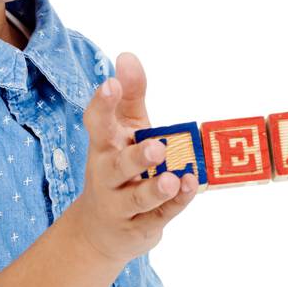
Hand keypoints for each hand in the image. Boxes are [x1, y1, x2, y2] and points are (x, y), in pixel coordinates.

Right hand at [67, 52, 199, 264]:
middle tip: (156, 147)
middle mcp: (108, 175)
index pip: (97, 124)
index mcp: (104, 146)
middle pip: (119, 166)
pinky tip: (190, 186)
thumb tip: (127, 57)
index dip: (103, 104)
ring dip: (156, 189)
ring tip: (172, 179)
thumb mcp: (125, 129)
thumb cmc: (119, 166)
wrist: (101, 230)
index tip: (111, 84)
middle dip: (137, 157)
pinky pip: (161, 215)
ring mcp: (122, 203)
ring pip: (138, 197)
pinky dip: (176, 203)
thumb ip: (131, 95)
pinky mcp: (142, 225)